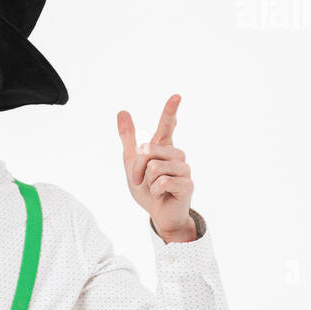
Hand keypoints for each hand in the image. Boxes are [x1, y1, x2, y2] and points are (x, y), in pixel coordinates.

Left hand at [116, 94, 195, 241]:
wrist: (159, 214)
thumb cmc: (147, 188)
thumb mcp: (132, 162)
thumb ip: (128, 138)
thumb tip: (123, 111)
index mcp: (163, 148)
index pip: (167, 125)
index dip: (170, 111)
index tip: (176, 96)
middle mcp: (176, 155)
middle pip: (147, 151)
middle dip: (137, 169)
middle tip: (142, 181)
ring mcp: (184, 169)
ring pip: (154, 167)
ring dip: (147, 182)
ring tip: (155, 188)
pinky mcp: (187, 184)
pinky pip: (162, 182)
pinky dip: (155, 191)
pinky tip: (163, 195)